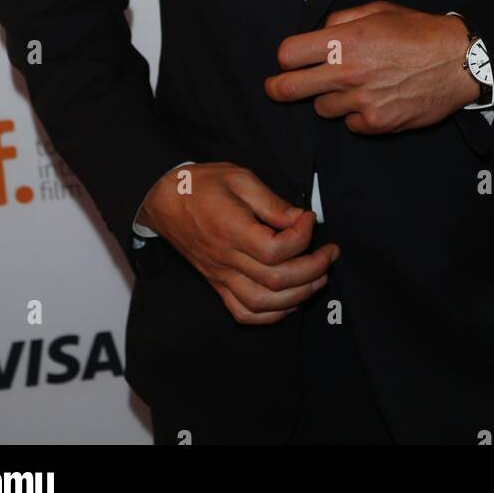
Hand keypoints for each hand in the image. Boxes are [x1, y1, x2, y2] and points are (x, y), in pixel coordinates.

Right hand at [138, 162, 339, 324]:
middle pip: (276, 280)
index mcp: (231, 230)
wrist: (164, 199)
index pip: (275, 250)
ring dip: (298, 295)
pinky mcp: (218, 284)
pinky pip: (244, 313)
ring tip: (319, 277)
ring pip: (263, 304)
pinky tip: (290, 300)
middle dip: (313, 269)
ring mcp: (221, 276)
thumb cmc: (201, 185)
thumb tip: (300, 219)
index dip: (302, 237)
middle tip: (329, 253)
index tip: (308, 219)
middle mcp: (226, 259)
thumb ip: (271, 202)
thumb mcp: (239, 178)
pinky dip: (271, 314)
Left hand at [266, 1, 475, 133]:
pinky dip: (357, 116)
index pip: (288, 54)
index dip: (286, 57)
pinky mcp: (377, 123)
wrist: (459, 61)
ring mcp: (361, 101)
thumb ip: (342, 20)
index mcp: (345, 40)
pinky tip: (375, 100)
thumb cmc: (420, 32)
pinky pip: (350, 124)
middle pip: (290, 88)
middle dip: (279, 88)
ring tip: (354, 86)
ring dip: (330, 99)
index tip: (289, 61)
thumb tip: (319, 33)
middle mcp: (348, 72)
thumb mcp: (378, 10)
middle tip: (277, 88)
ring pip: (322, 108)